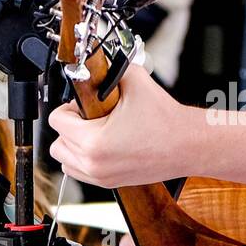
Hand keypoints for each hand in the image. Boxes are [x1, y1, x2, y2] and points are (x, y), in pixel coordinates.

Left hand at [46, 62, 188, 188]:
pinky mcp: (109, 183)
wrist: (188, 145)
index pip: (57, 121)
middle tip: (92, 116)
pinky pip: (79, 172)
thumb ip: (109, 68)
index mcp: (94, 142)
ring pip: (65, 159)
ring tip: (96, 131)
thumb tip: (95, 62)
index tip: (86, 104)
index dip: (70, 107)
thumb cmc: (166, 120)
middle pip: (57, 142)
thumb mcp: (135, 81)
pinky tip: (103, 144)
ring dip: (74, 144)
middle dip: (71, 126)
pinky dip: (83, 158)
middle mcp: (94, 164)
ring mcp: (100, 177)